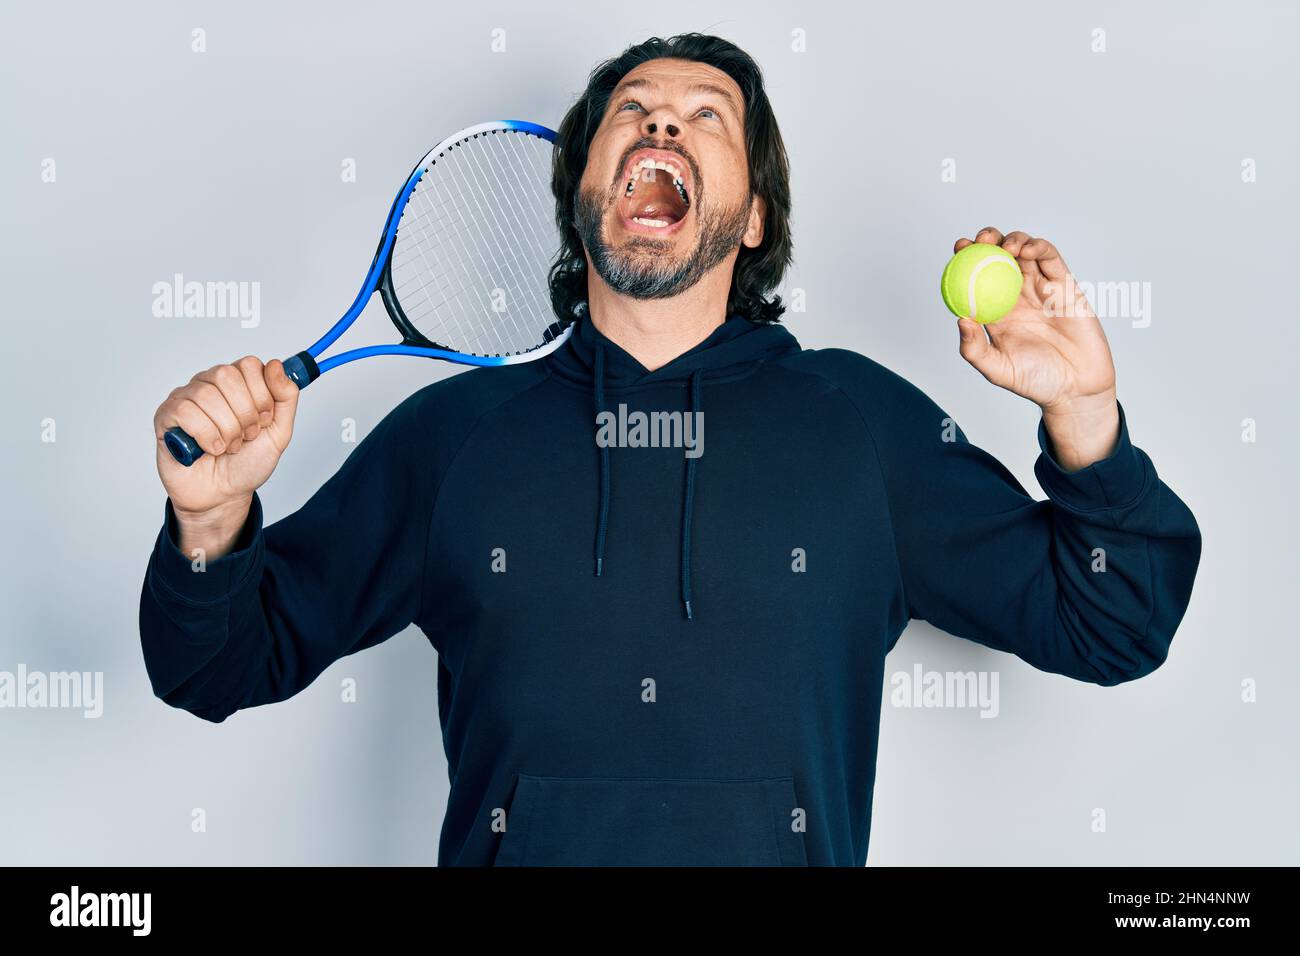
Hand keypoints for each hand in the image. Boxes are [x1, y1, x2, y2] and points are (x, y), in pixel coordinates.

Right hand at [153, 357, 298, 536]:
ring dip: (226, 429)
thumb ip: (285, 397)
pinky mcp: (166, 416)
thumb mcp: (279, 431)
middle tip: (245, 436)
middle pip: (227, 375)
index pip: (249, 365)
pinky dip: (205, 435)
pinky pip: (184, 411)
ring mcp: (186, 397)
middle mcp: (210, 384)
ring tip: (228, 447)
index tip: (263, 420)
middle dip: (244, 414)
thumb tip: (275, 364)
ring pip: (206, 395)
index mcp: (237, 383)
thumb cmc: (247, 463)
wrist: (224, 495)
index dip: (261, 395)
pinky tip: (210, 448)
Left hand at [953, 228, 1119, 470]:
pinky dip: (1039, 248)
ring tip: (1004, 247)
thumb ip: (974, 348)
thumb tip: (960, 319)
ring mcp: (1041, 289)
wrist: (1075, 388)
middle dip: (987, 240)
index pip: (976, 278)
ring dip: (1013, 240)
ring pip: (1025, 252)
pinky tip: (1026, 250)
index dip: (966, 259)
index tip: (958, 248)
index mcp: (996, 311)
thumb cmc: (1035, 381)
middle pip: (999, 257)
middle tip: (978, 241)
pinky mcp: (1065, 286)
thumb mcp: (997, 369)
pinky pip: (1051, 260)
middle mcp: (1016, 296)